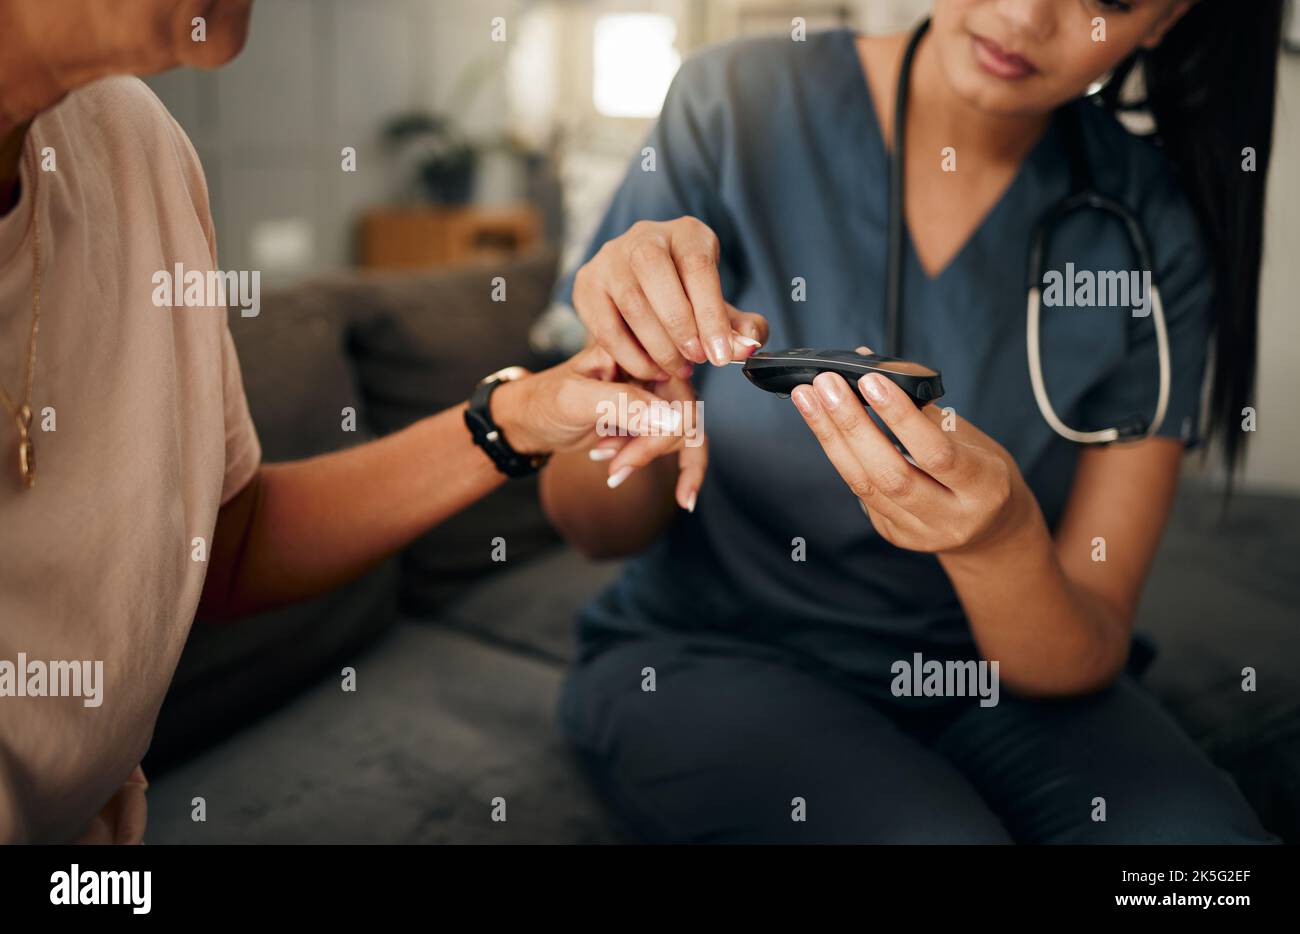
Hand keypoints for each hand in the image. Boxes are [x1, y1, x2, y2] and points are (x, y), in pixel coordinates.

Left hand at [491, 345, 704, 510]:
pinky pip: (682, 441)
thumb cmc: (543, 403)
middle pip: (684, 412)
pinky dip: (674, 466)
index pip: (676, 387)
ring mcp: (654, 392)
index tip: (629, 457)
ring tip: (609, 460)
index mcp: (635, 348)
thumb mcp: (575, 400)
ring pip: (682, 431)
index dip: (663, 426)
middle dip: (651, 446)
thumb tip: (673, 418)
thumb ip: (622, 403)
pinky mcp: (653, 416)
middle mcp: (652, 365)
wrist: (529, 421)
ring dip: (648, 454)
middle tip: (616, 466)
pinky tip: (675, 494)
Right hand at [573, 216, 768, 379]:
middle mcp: (643, 235)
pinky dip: (630, 356)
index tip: (720, 354)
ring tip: (678, 369)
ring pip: (630, 301)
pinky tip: (652, 370)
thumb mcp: (720, 309)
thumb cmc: (690, 300)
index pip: (698, 265)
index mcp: (686, 233)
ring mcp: (609, 258)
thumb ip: (739, 329)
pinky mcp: (586, 284)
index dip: (710, 314)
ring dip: (657, 345)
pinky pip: (605, 326)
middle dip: (679, 325)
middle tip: (696, 360)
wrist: (646, 292)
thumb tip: (747, 347)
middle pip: (655, 271)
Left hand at [789, 348, 1036, 554]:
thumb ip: (923, 408)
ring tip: (809, 400)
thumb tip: (870, 364)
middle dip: (852, 426)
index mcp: (983, 488)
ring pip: (866, 485)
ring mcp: (920, 533)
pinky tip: (823, 427)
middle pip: (891, 474)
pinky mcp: (895, 535)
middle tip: (826, 387)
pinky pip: (861, 493)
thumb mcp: (971, 438)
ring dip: (832, 438)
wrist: (992, 529)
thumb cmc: (983, 472)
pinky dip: (840, 455)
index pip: (936, 453)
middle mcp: (951, 518)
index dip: (900, 417)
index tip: (870, 381)